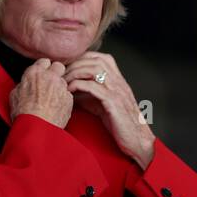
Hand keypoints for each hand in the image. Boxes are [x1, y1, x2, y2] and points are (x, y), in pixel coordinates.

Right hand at [10, 58, 73, 128]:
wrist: (36, 128)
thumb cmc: (24, 114)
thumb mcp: (14, 95)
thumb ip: (22, 85)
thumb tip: (24, 84)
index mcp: (35, 73)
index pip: (44, 61)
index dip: (43, 68)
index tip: (42, 74)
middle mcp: (50, 77)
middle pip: (58, 66)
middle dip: (56, 72)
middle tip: (50, 81)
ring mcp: (61, 87)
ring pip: (64, 81)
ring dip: (59, 87)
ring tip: (51, 99)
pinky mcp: (69, 98)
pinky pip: (68, 95)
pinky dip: (64, 99)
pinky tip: (56, 107)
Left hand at [63, 52, 154, 168]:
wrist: (136, 139)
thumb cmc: (117, 123)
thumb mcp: (101, 103)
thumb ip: (89, 92)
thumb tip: (69, 86)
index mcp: (117, 79)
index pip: (99, 57)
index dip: (81, 58)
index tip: (66, 67)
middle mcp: (119, 82)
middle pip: (95, 60)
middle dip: (75, 64)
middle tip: (61, 74)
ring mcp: (117, 91)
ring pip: (95, 70)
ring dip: (75, 73)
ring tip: (64, 81)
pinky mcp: (114, 103)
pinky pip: (94, 87)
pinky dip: (78, 85)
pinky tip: (69, 91)